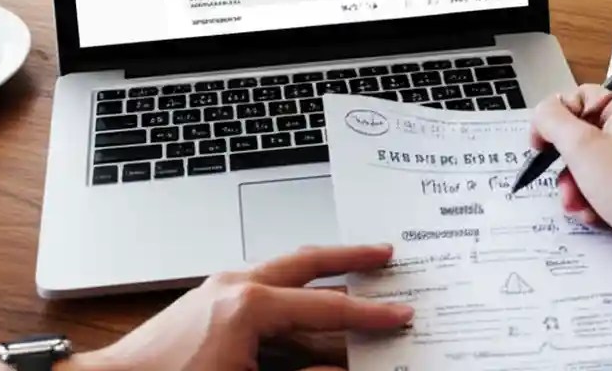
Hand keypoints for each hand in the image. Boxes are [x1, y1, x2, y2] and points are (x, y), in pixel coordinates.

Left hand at [78, 244, 411, 370]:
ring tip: (357, 271)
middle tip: (386, 252)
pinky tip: (308, 305)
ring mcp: (220, 290)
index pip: (327, 306)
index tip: (403, 314)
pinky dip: (295, 291)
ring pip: (286, 271)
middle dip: (350, 256)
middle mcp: (236, 286)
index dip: (371, 314)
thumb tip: (340, 368)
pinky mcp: (209, 303)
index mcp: (250, 307)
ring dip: (322, 272)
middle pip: (308, 262)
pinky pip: (265, 288)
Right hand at [530, 85, 611, 264]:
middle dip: (568, 165)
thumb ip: (552, 119)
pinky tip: (593, 213)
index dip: (554, 121)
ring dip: (579, 185)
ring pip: (598, 161)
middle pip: (587, 135)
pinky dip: (599, 195)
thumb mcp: (579, 146)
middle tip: (563, 185)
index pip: (580, 98)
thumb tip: (542, 111)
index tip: (539, 147)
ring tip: (577, 206)